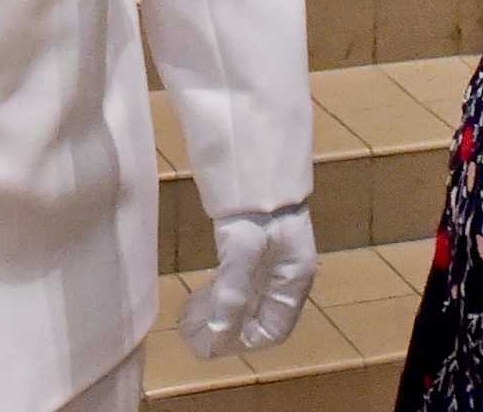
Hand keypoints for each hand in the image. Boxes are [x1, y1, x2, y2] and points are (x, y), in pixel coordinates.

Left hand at [178, 204, 315, 358]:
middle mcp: (286, 270)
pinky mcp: (252, 235)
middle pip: (257, 316)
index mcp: (294, 276)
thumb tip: (217, 340)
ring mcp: (270, 252)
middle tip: (188, 331)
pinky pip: (239, 277)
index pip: (272, 330)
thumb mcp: (244, 247)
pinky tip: (201, 290)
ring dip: (219, 312)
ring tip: (188, 315)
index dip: (239, 343)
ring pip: (246, 298)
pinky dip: (219, 291)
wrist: (256, 138)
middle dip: (223, 329)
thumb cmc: (256, 196)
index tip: (205, 344)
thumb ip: (232, 293)